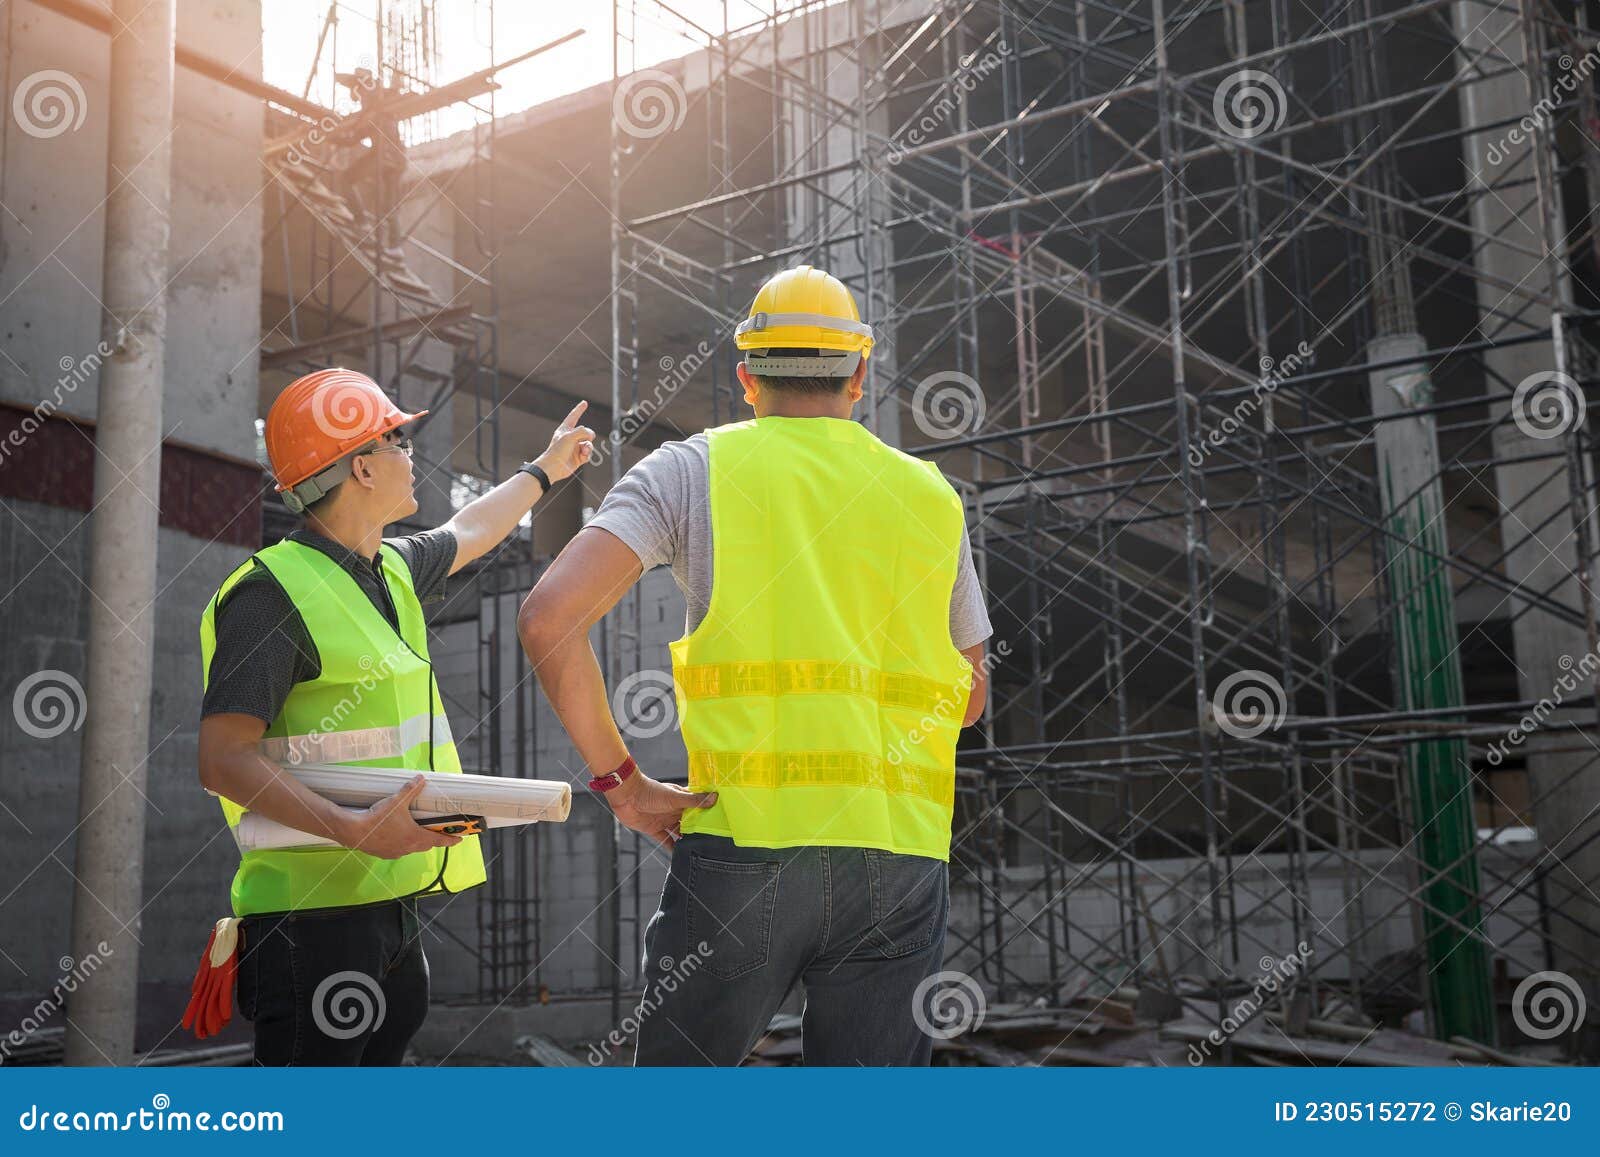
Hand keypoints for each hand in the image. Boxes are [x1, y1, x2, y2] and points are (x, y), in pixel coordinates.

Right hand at [342, 775, 460, 859]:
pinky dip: (402, 843)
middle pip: (426, 845)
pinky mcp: (385, 853)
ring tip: (417, 831)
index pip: (439, 840)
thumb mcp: (397, 801)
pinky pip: (399, 850)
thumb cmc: (378, 818)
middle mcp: (408, 847)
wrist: (355, 832)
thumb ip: (411, 790)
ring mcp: (396, 852)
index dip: (451, 840)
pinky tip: (397, 836)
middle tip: (438, 832)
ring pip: (412, 848)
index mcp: (416, 837)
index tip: (459, 839)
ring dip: (417, 841)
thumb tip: (421, 779)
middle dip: (433, 839)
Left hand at [538, 400, 595, 482]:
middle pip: (587, 432)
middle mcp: (571, 437)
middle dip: (588, 436)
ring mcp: (575, 447)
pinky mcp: (578, 457)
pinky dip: (587, 455)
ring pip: (589, 443)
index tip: (584, 402)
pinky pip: (588, 453)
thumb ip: (582, 431)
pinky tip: (581, 458)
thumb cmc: (558, 450)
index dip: (579, 409)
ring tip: (583, 452)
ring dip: (588, 447)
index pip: (574, 416)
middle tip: (583, 440)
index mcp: (565, 429)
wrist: (554, 467)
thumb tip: (590, 436)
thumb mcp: (570, 436)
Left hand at [604, 771, 716, 848]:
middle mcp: (674, 810)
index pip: (698, 805)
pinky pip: (666, 840)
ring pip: (679, 832)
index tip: (721, 821)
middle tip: (713, 840)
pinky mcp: (654, 829)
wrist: (626, 797)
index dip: (708, 812)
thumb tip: (715, 798)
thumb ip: (694, 800)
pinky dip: (672, 847)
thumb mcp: (675, 797)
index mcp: (681, 799)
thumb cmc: (651, 792)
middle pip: (690, 821)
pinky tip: (680, 855)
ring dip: (687, 839)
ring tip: (699, 849)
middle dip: (700, 829)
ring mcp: (664, 820)